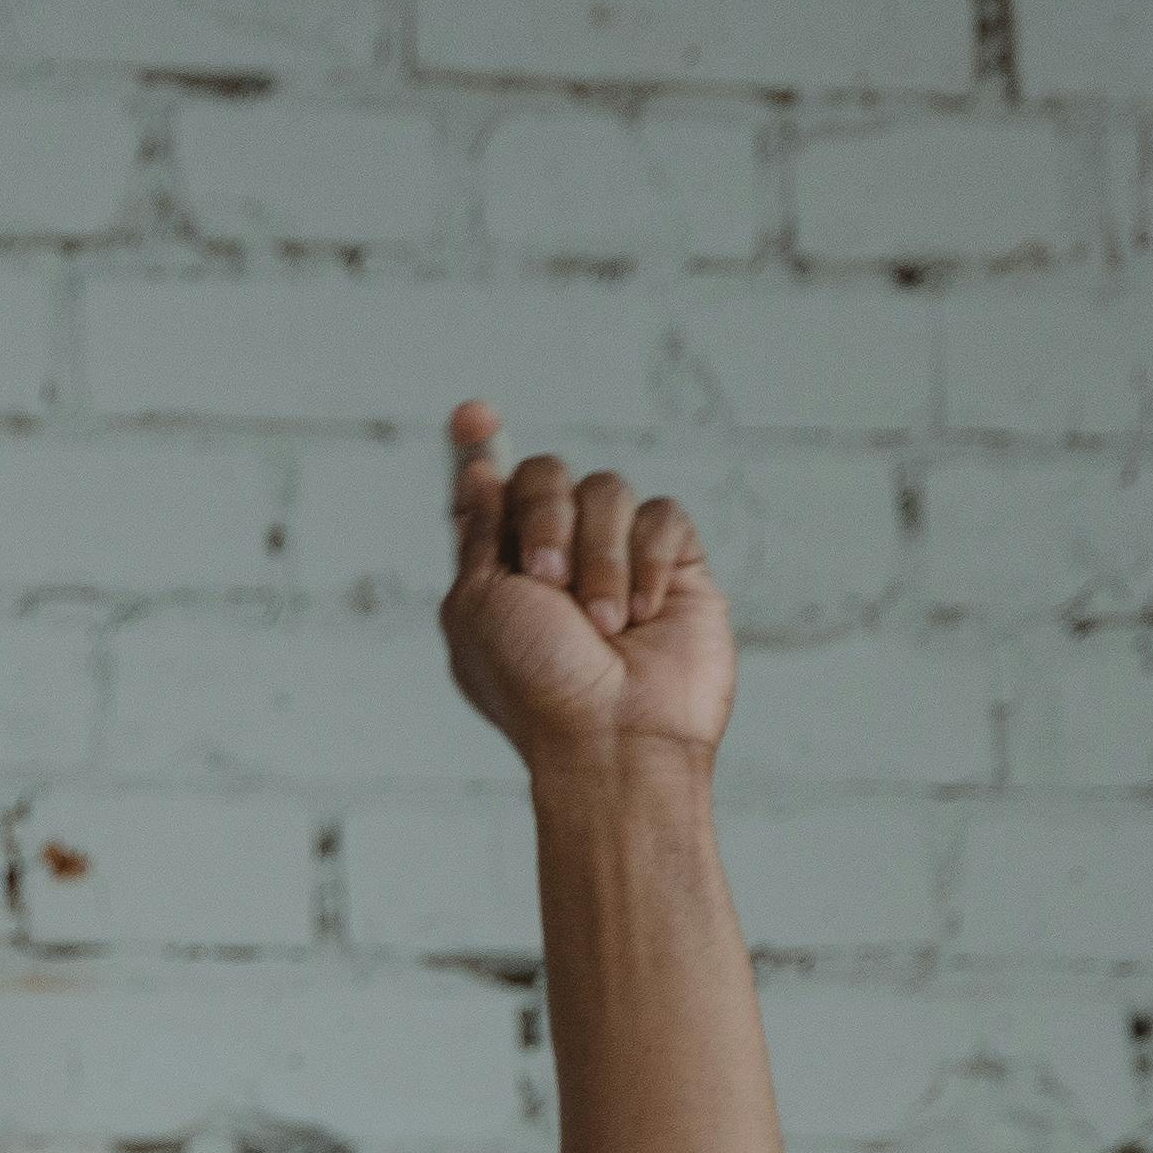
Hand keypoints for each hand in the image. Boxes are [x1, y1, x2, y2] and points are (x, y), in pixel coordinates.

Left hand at [438, 403, 731, 775]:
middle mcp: (557, 556)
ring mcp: (619, 559)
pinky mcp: (677, 567)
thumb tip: (479, 473)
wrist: (613, 738)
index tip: (474, 414)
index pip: (489, 489)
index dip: (479, 445)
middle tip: (549, 581)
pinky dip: (648, 563)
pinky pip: (662, 517)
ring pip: (607, 491)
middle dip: (544, 517)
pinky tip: (644, 616)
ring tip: (604, 624)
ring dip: (598, 557)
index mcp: (500, 569)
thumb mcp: (478, 607)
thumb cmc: (537, 686)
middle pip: (546, 474)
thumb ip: (478, 535)